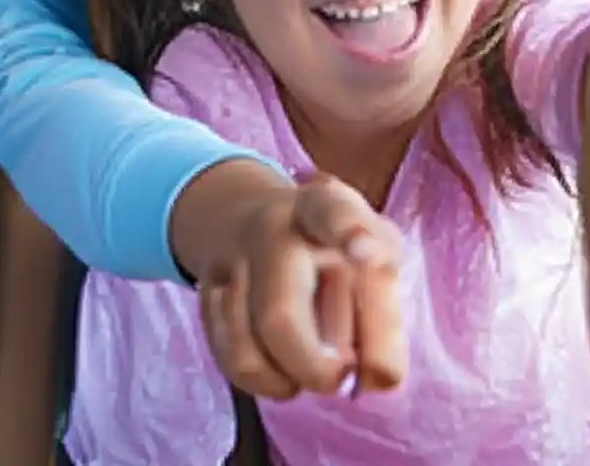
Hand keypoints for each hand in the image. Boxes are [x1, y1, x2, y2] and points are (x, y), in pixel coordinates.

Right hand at [196, 172, 407, 399]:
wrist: (253, 222)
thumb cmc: (334, 251)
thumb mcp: (375, 259)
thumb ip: (383, 317)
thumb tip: (376, 378)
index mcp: (323, 208)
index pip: (332, 214)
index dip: (350, 233)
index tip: (367, 253)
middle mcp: (269, 229)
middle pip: (279, 314)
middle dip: (313, 367)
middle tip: (340, 381)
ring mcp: (230, 261)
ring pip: (247, 351)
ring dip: (288, 379)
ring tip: (310, 369)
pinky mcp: (206, 292)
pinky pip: (230, 359)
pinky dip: (263, 380)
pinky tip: (280, 368)